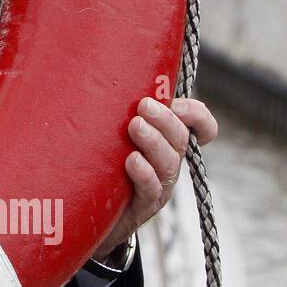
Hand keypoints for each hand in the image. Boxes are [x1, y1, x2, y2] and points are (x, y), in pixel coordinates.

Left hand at [92, 97, 218, 261]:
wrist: (87, 217)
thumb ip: (116, 111)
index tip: (179, 105)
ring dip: (154, 141)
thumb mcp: (110, 135)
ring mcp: (158, 186)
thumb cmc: (99, 166)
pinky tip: (131, 160)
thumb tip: (102, 68)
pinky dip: (143, 173)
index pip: (199, 127)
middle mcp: (167, 163)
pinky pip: (151, 189)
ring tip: (135, 125)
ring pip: (168, 162)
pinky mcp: (141, 207)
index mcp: (165, 142)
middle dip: (166, 120)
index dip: (198, 116)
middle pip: (181, 139)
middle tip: (143, 105)